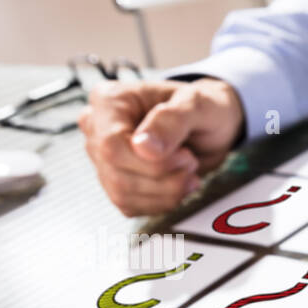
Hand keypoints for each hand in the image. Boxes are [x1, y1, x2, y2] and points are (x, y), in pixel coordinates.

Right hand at [78, 78, 244, 216]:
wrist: (210, 127)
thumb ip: (171, 120)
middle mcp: (97, 128)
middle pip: (116, 173)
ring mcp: (102, 157)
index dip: (150, 162)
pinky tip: (179, 185)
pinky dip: (161, 202)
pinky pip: (129, 205)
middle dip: (164, 177)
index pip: (111, 145)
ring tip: (189, 172)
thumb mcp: (197, 105)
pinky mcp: (114, 182)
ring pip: (122, 194)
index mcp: (109, 101)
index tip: (185, 155)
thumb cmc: (202, 109)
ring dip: (166, 192)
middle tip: (191, 161)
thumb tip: (142, 147)